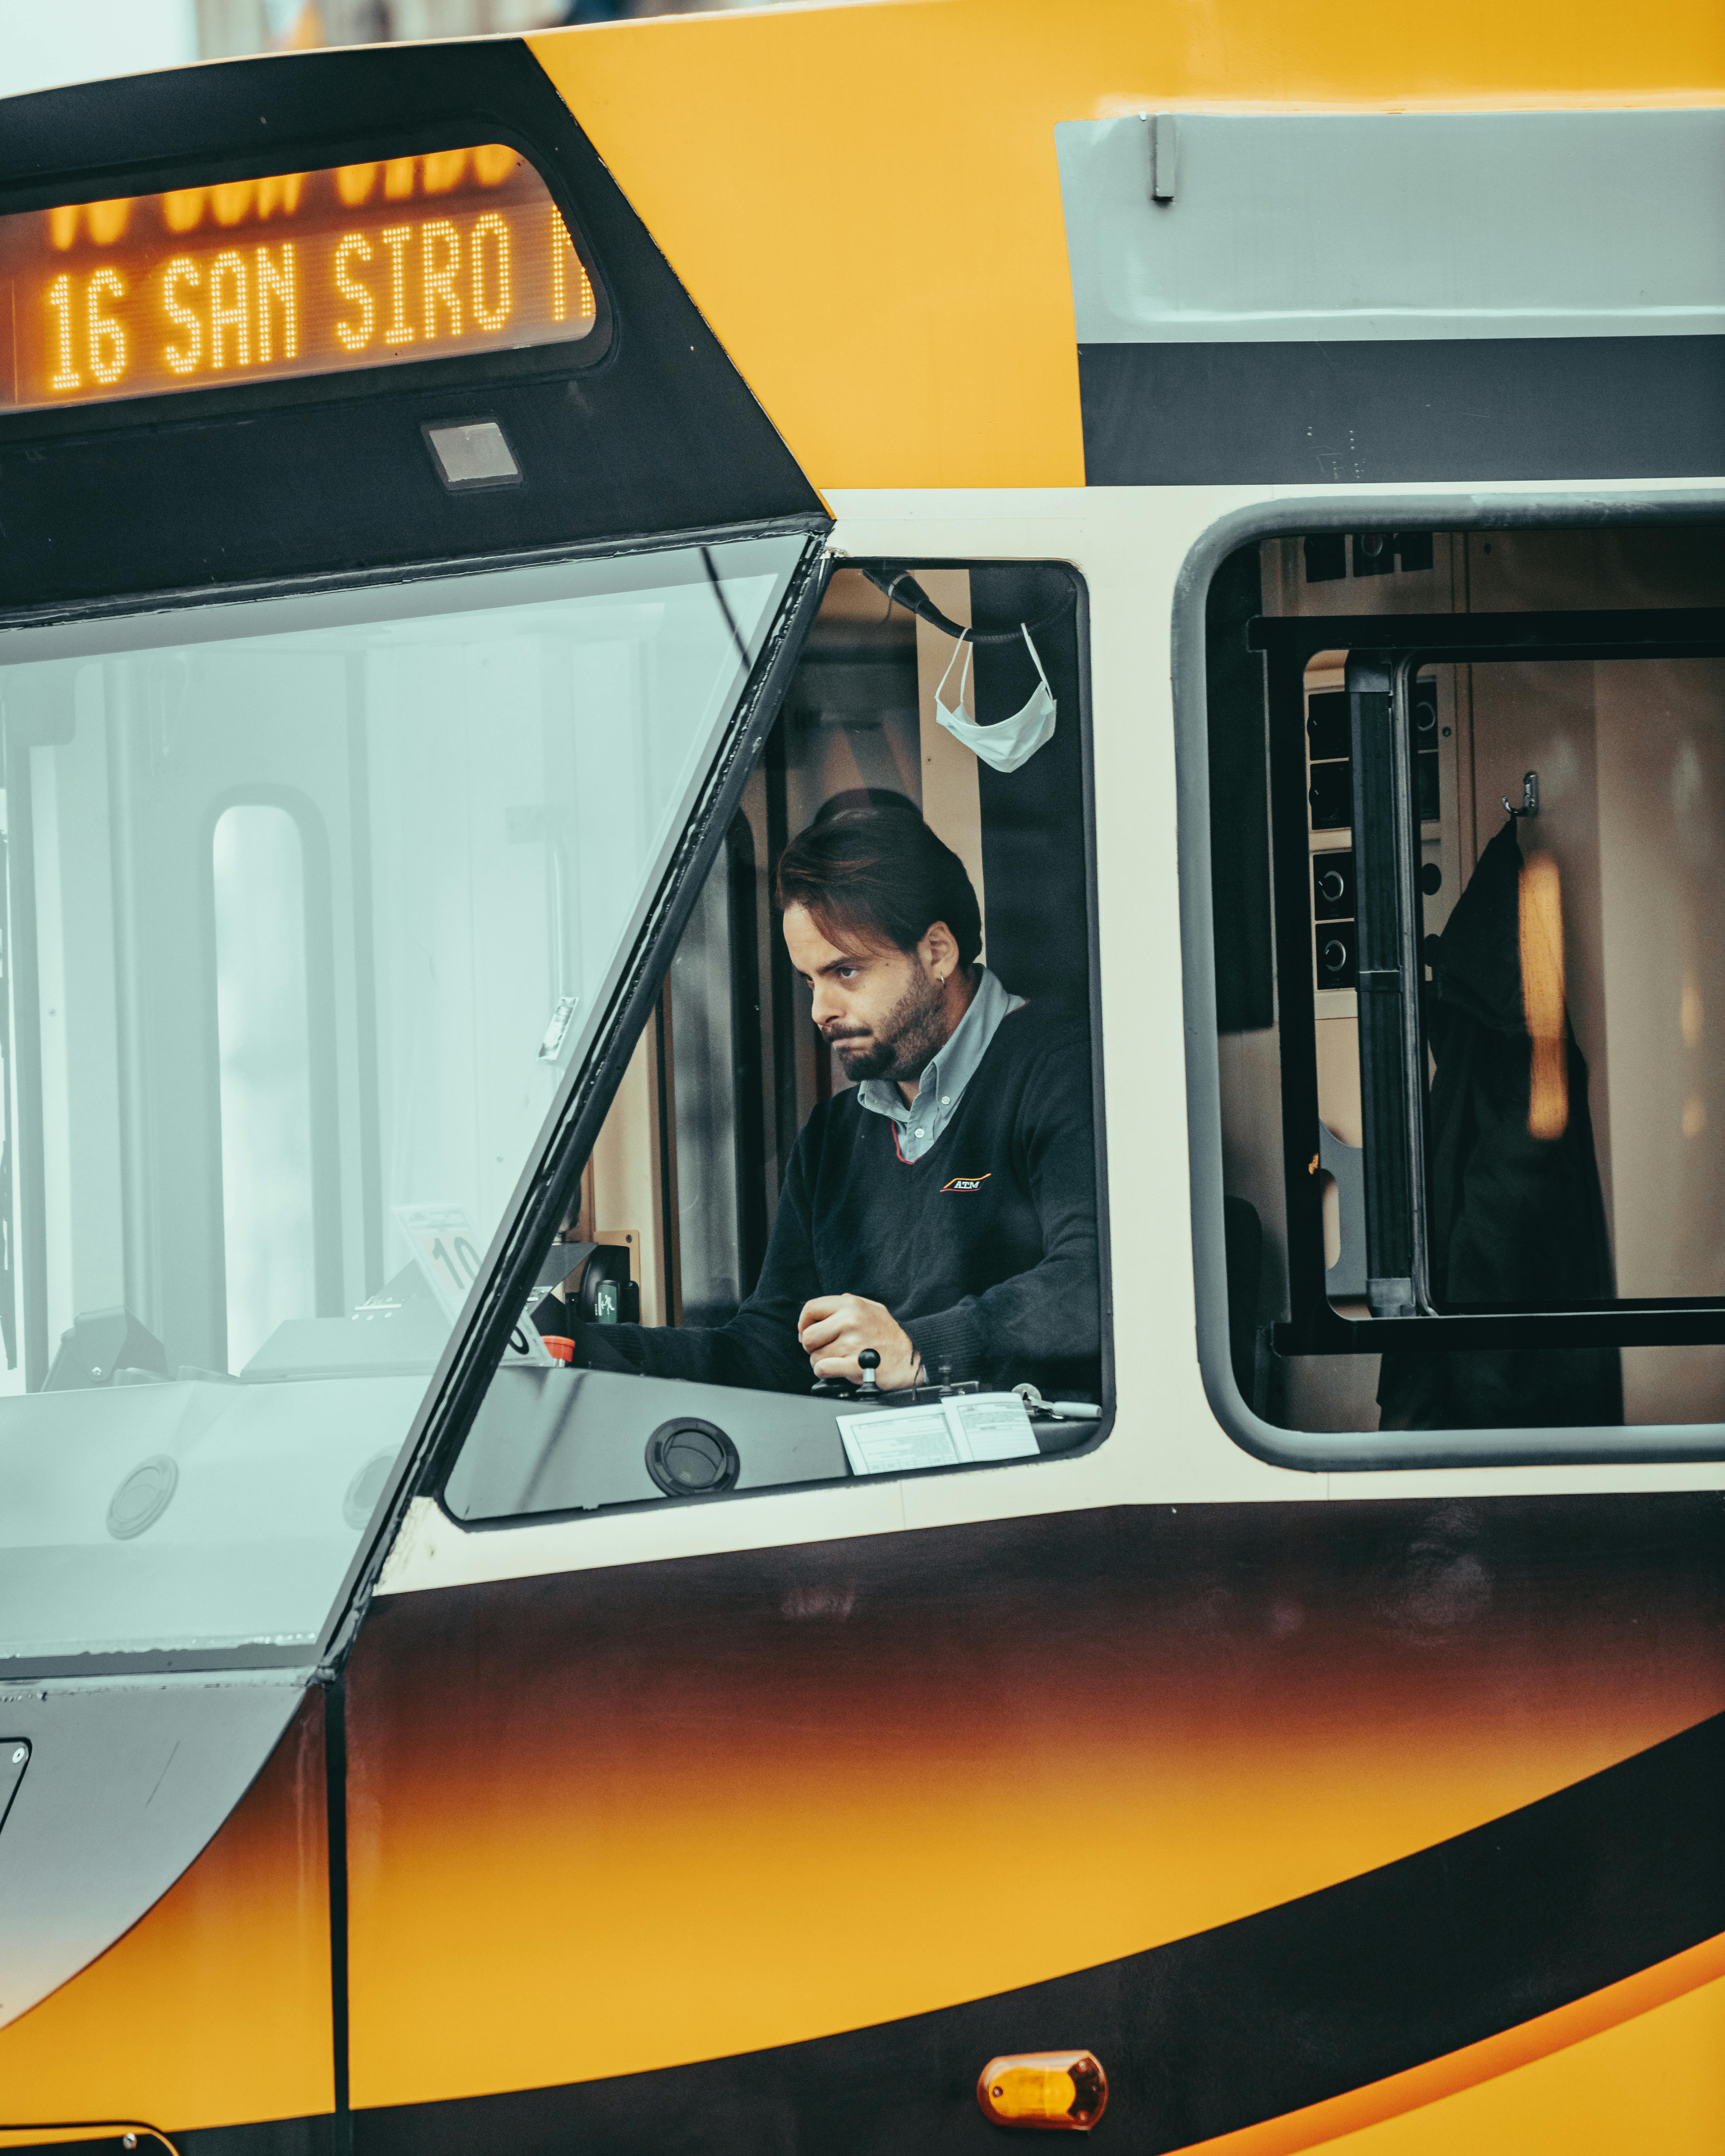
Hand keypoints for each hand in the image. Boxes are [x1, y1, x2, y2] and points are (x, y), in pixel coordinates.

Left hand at [797, 1294, 919, 1389]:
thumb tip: (819, 1314)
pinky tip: (836, 1370)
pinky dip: (825, 1372)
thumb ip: (846, 1306)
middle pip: (809, 1336)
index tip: (807, 1334)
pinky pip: (822, 1369)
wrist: (912, 1357)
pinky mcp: (854, 1365)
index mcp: (851, 1304)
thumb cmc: (890, 1335)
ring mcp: (852, 1343)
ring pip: (815, 1356)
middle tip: (825, 1350)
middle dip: (812, 1347)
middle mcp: (850, 1321)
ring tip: (839, 1360)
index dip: (803, 1324)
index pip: (811, 1309)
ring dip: (822, 1362)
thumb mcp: (871, 1308)